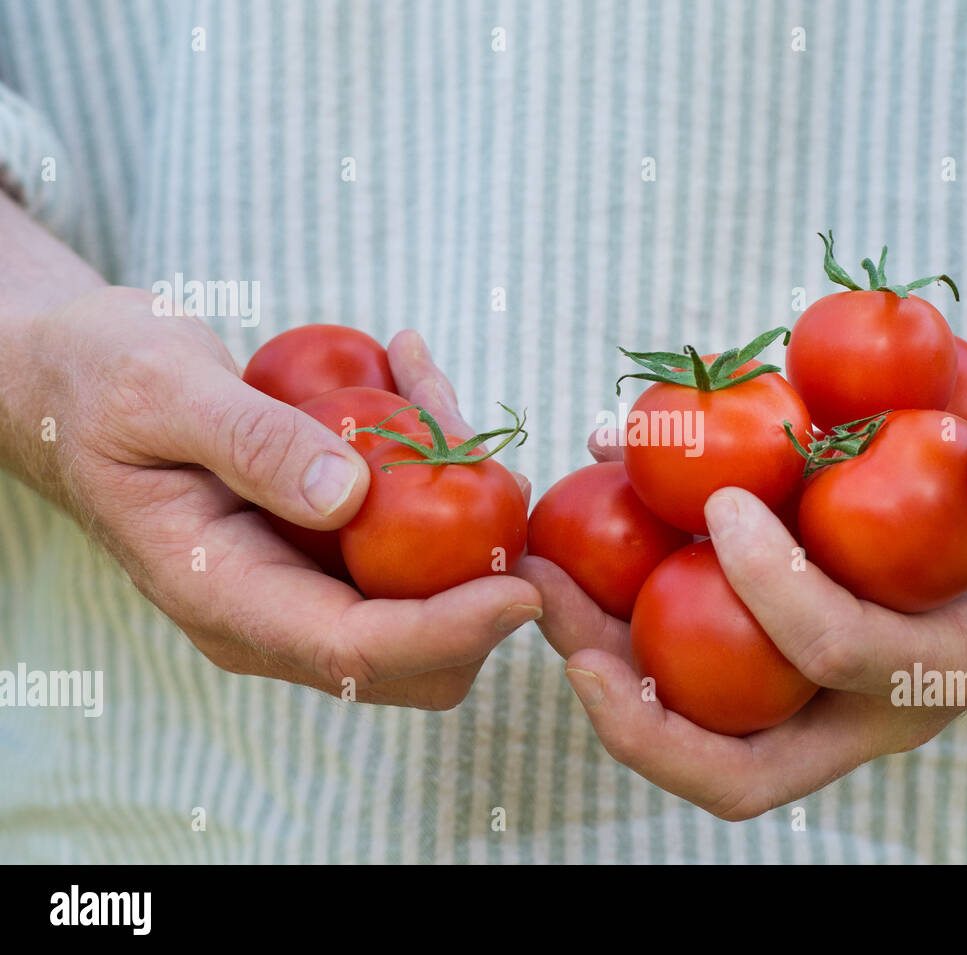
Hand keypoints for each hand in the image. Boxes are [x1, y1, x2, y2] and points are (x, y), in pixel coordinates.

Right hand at [13, 286, 540, 708]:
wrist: (80, 389)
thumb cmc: (104, 386)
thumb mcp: (160, 393)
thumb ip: (250, 443)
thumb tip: (351, 498)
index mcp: (223, 599)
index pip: (357, 654)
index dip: (451, 631)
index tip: (524, 591)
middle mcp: (272, 615)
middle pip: (416, 658)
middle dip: (482, 588)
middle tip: (506, 480)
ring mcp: (305, 588)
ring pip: (428, 597)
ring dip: (466, 512)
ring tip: (434, 389)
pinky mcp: (329, 551)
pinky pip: (410, 540)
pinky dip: (436, 471)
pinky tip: (416, 379)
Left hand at [520, 351, 966, 818]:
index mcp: (951, 669)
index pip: (841, 658)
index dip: (774, 592)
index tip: (727, 504)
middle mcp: (874, 702)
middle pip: (735, 760)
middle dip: (632, 707)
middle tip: (555, 615)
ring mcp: (829, 685)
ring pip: (698, 725)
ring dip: (606, 664)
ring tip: (541, 581)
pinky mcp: (801, 647)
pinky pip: (707, 656)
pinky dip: (639, 610)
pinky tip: (602, 523)